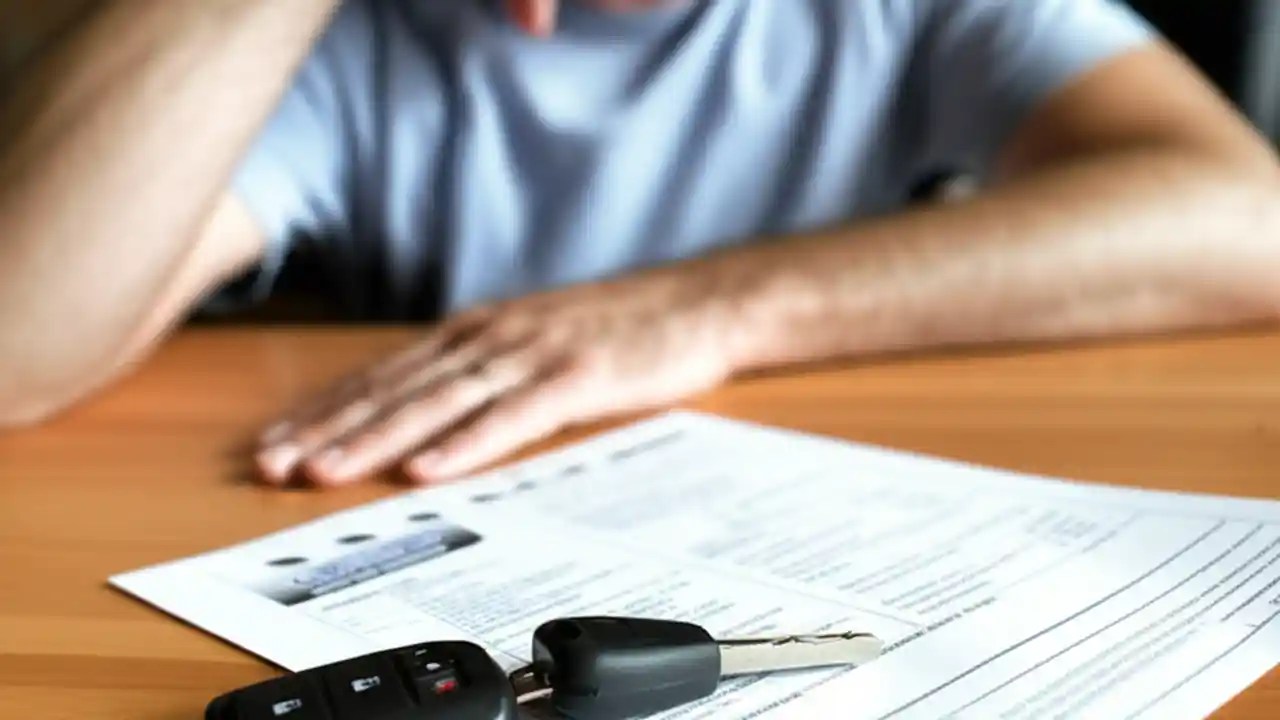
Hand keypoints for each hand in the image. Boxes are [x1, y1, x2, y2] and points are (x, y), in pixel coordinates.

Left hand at [254, 267, 748, 485]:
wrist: (695, 303)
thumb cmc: (614, 329)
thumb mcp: (530, 341)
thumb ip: (476, 373)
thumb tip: (417, 416)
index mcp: (475, 331)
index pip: (382, 375)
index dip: (323, 410)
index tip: (273, 444)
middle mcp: (491, 337)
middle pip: (395, 389)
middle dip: (328, 428)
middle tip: (272, 465)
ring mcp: (532, 355)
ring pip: (439, 402)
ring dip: (378, 439)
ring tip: (325, 472)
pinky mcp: (577, 377)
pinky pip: (513, 417)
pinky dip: (466, 444)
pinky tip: (427, 470)